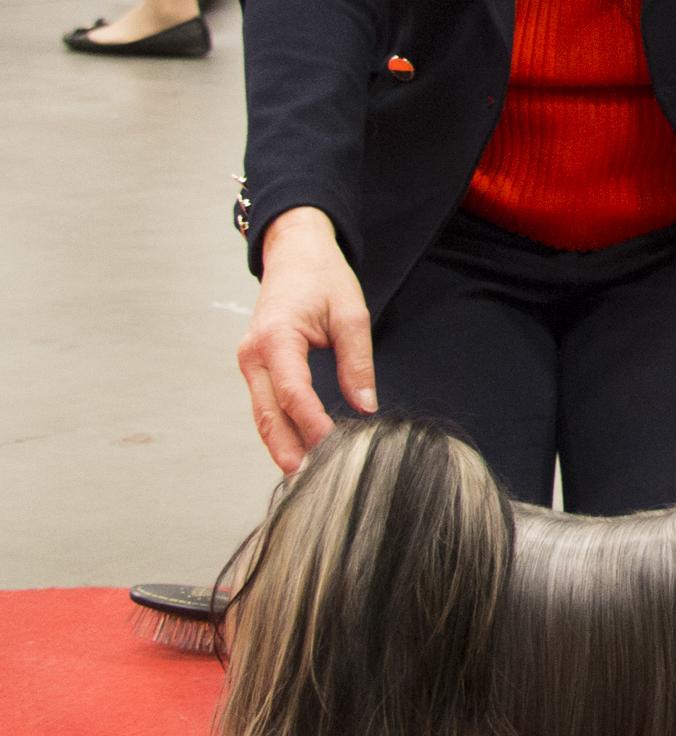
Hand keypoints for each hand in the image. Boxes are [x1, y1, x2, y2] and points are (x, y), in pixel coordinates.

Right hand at [237, 205, 375, 473]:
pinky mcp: (254, 365)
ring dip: (282, 446)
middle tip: (313, 484)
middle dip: (289, 451)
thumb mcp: (351, 314)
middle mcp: (253, 353)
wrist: (294, 251)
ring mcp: (249, 361)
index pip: (293, 393)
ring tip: (308, 477)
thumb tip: (366, 407)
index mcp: (277, 337)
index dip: (313, 426)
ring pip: (262, 415)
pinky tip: (299, 449)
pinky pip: (264, 404)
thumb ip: (357, 363)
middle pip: (267, 415)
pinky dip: (279, 428)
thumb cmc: (321, 276)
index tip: (336, 448)